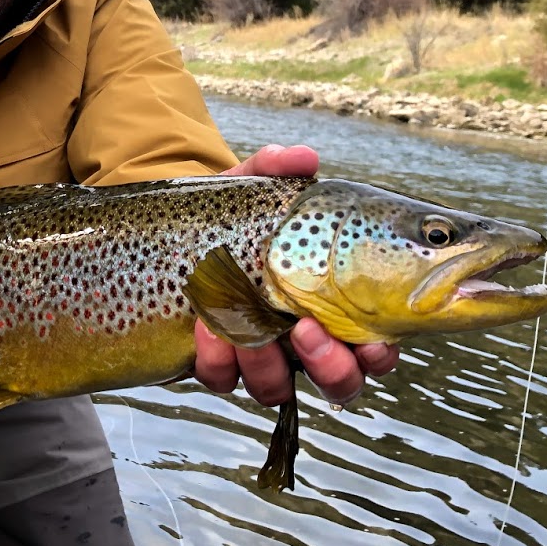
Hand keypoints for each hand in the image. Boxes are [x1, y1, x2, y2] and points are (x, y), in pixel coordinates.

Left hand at [194, 143, 400, 406]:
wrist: (165, 231)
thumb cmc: (229, 212)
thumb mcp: (251, 186)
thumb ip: (276, 167)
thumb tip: (305, 158)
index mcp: (331, 302)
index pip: (374, 344)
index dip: (380, 353)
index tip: (372, 342)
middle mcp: (301, 338)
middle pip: (341, 381)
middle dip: (331, 367)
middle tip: (306, 329)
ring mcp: (258, 355)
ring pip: (278, 387)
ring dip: (265, 364)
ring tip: (245, 326)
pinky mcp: (216, 363)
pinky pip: (222, 378)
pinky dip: (216, 357)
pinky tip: (204, 326)